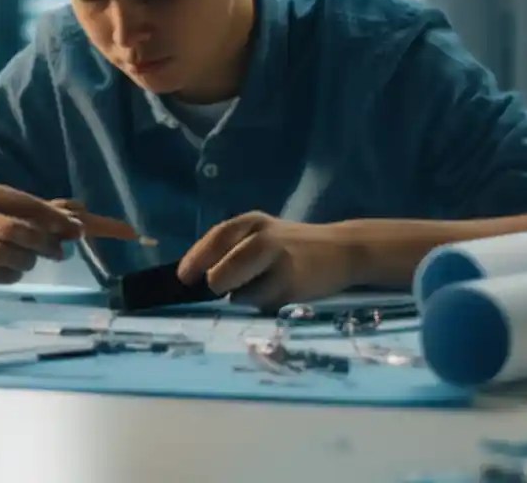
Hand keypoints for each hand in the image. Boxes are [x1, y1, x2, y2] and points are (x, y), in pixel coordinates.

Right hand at [0, 185, 135, 282]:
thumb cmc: (17, 223)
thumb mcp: (45, 215)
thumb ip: (81, 221)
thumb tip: (130, 232)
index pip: (33, 206)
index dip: (56, 219)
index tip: (79, 232)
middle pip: (18, 232)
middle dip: (43, 244)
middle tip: (59, 253)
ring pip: (6, 255)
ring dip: (26, 261)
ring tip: (31, 260)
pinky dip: (12, 276)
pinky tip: (12, 270)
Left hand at [176, 211, 355, 311]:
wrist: (343, 250)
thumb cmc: (292, 246)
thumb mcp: (262, 234)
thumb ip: (232, 248)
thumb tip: (195, 274)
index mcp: (253, 222)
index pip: (217, 238)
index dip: (196, 258)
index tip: (183, 277)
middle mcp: (265, 238)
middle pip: (223, 268)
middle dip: (215, 282)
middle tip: (217, 287)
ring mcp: (280, 262)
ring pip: (240, 292)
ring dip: (240, 295)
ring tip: (259, 286)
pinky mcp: (292, 286)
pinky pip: (261, 303)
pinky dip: (261, 303)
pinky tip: (277, 292)